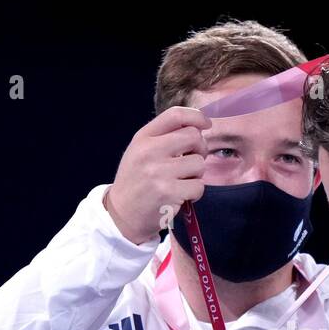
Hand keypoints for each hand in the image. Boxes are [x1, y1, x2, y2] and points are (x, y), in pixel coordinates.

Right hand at [104, 106, 210, 243]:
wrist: (122, 214)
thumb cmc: (136, 181)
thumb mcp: (141, 152)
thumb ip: (164, 137)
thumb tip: (198, 128)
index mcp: (143, 138)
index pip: (175, 115)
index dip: (196, 117)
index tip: (206, 125)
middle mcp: (149, 151)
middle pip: (193, 137)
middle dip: (200, 149)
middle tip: (192, 161)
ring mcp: (159, 172)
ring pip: (199, 163)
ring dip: (197, 174)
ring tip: (182, 182)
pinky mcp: (168, 192)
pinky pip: (198, 186)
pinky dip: (195, 193)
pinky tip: (181, 196)